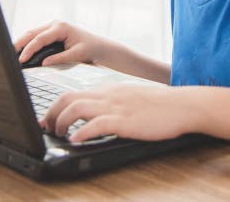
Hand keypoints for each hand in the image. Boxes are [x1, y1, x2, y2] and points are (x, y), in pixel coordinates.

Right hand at [13, 20, 110, 65]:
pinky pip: (36, 37)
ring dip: (22, 43)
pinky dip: (28, 43)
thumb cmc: (91, 49)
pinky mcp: (51, 33)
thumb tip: (43, 64)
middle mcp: (54, 25)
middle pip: (31, 33)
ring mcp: (52, 27)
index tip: (21, 60)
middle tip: (7, 54)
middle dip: (19, 43)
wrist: (100, 47)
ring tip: (10, 53)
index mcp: (61, 27)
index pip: (39, 39)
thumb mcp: (77, 55)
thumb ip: (60, 59)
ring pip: (32, 34)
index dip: (28, 50)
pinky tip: (20, 51)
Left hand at [39, 83, 194, 142]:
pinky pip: (96, 124)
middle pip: (67, 98)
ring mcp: (116, 106)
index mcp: (108, 89)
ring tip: (58, 135)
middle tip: (47, 128)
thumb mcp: (130, 98)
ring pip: (76, 108)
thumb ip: (112, 102)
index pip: (72, 92)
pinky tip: (75, 140)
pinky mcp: (125, 121)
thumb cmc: (160, 105)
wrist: (183, 104)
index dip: (55, 106)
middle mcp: (108, 95)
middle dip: (52, 113)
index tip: (48, 119)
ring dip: (61, 122)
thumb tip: (96, 113)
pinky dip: (81, 132)